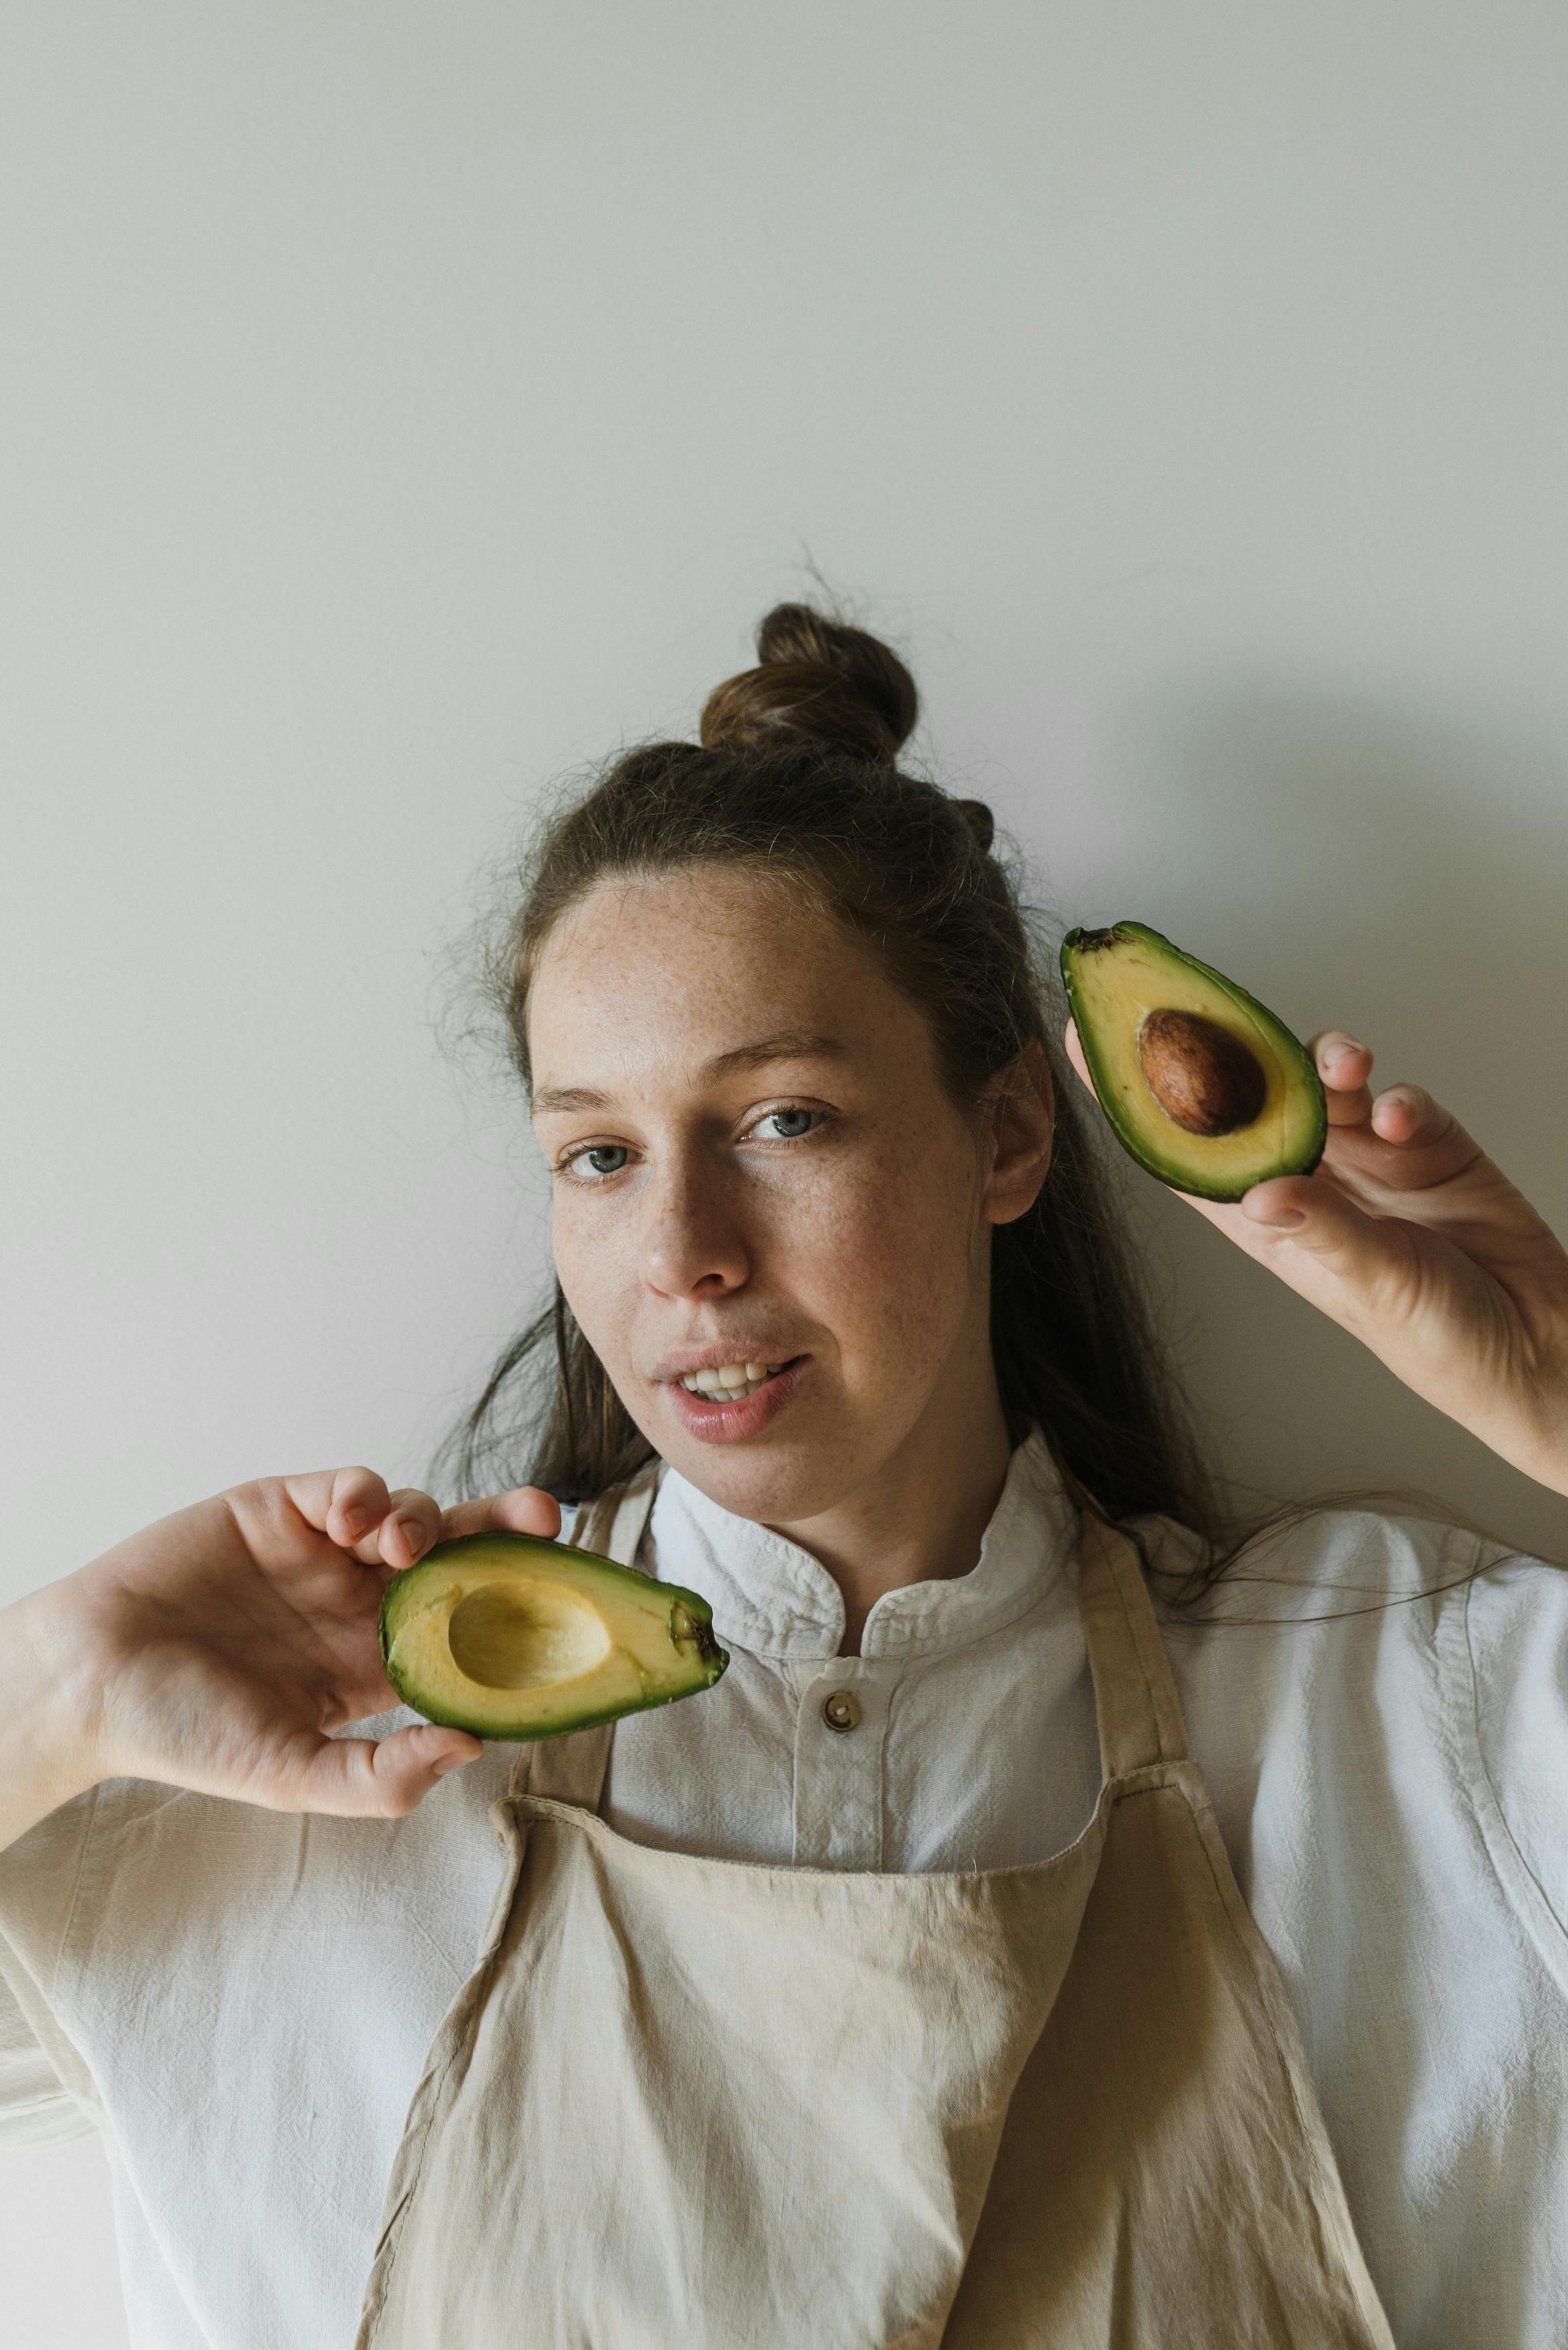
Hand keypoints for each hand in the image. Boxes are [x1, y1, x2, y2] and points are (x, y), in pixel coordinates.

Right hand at [3, 1469, 560, 1848]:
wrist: (92, 1681)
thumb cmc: (185, 1734)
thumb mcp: (291, 1774)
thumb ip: (380, 1774)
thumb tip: (473, 1746)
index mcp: (373, 1665)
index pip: (466, 1631)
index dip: (513, 1612)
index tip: (562, 1604)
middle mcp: (359, 1603)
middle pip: (457, 1558)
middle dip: (504, 1532)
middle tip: (543, 1519)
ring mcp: (323, 1553)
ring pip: (411, 1515)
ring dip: (426, 1519)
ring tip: (400, 1547)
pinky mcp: (283, 1508)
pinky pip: (347, 1487)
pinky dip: (363, 1492)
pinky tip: (350, 1519)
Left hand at [1065, 1022, 1567, 1497]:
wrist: (1543, 1350)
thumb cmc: (1447, 1343)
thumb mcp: (1378, 1291)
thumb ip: (1329, 1235)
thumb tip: (1267, 1194)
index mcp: (1275, 1226)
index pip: (1188, 1156)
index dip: (1137, 1101)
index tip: (1085, 1043)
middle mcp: (1314, 1183)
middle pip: (1252, 1100)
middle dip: (1226, 1051)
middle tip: (1198, 1003)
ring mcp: (1372, 1159)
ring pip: (1324, 1083)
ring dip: (1326, 1064)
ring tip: (1343, 1067)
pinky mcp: (1431, 1144)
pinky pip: (1403, 1098)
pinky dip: (1400, 1096)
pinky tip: (1403, 1115)